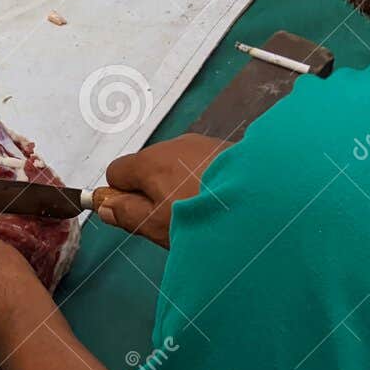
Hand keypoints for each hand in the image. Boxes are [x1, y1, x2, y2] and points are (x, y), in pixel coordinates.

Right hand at [93, 132, 229, 247]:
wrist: (263, 199)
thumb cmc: (203, 214)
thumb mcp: (156, 225)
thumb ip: (127, 214)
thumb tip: (105, 207)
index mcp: (148, 162)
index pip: (116, 171)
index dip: (123, 194)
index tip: (139, 214)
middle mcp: (172, 145)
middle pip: (149, 167)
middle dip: (155, 190)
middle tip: (174, 219)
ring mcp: (202, 144)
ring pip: (178, 165)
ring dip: (182, 184)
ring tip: (204, 210)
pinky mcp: (228, 149)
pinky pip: (205, 164)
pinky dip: (207, 179)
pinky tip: (223, 199)